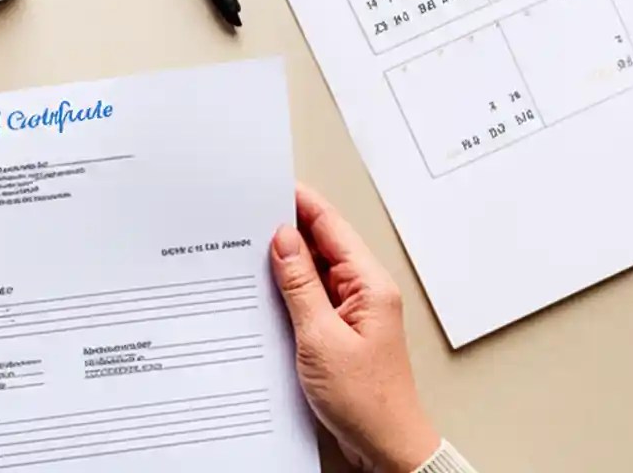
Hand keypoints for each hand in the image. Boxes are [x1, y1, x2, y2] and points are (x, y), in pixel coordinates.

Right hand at [271, 185, 439, 472]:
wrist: (386, 446)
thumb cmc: (367, 401)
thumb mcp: (321, 338)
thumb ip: (300, 286)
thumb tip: (283, 240)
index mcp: (369, 284)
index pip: (331, 226)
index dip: (300, 203)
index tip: (270, 186)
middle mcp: (364, 291)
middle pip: (321, 244)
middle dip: (286, 229)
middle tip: (246, 218)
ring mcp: (352, 311)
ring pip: (313, 272)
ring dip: (285, 263)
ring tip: (247, 252)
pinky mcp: (340, 330)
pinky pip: (311, 298)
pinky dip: (289, 291)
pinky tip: (265, 292)